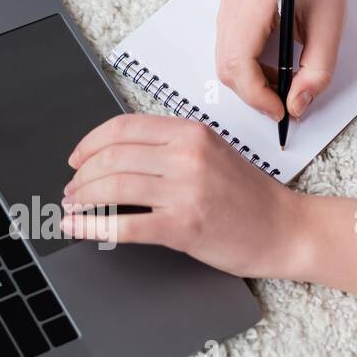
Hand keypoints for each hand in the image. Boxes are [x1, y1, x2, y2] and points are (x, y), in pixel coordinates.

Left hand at [62, 113, 305, 278]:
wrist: (286, 229)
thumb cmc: (250, 197)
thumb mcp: (211, 155)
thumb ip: (169, 150)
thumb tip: (116, 158)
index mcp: (191, 133)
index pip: (124, 127)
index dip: (90, 143)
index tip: (76, 159)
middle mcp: (187, 155)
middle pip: (112, 157)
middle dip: (81, 176)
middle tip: (71, 189)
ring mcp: (186, 190)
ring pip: (113, 187)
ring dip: (83, 198)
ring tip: (72, 208)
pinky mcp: (184, 225)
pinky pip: (125, 225)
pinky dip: (93, 227)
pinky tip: (79, 228)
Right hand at [215, 0, 349, 118]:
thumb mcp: (330, 29)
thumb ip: (317, 72)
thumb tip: (295, 107)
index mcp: (255, 2)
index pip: (240, 63)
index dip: (257, 96)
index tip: (280, 112)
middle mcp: (233, 4)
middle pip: (227, 68)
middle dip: (254, 94)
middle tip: (282, 104)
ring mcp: (225, 8)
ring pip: (225, 64)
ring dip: (251, 84)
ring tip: (281, 82)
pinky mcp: (227, 14)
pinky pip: (228, 54)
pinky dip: (248, 71)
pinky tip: (271, 67)